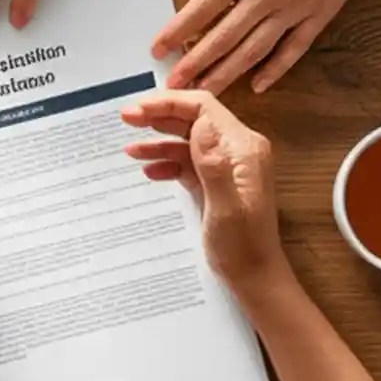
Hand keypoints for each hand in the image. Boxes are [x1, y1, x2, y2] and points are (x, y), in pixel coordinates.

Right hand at [120, 90, 288, 293]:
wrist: (253, 276)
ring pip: (187, 141)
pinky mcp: (215, 182)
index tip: (139, 108)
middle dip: (159, 116)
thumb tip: (200, 125)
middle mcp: (237, 151)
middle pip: (194, 120)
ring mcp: (226, 166)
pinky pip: (188, 163)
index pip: (204, 109)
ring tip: (130, 148)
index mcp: (244, 149)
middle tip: (126, 118)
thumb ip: (214, 164)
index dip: (170, 104)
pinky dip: (167, 163)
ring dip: (159, 141)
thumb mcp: (226, 207)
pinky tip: (150, 171)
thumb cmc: (243, 246)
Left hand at [153, 0, 380, 93]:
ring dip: (227, 73)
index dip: (177, 31)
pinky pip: (294, 49)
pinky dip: (276, 70)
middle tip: (172, 85)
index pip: (202, 6)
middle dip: (195, 63)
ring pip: (254, 50)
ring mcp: (295, 6)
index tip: (157, 49)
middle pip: (224, 37)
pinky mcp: (320, 12)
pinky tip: (259, 86)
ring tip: (204, 92)